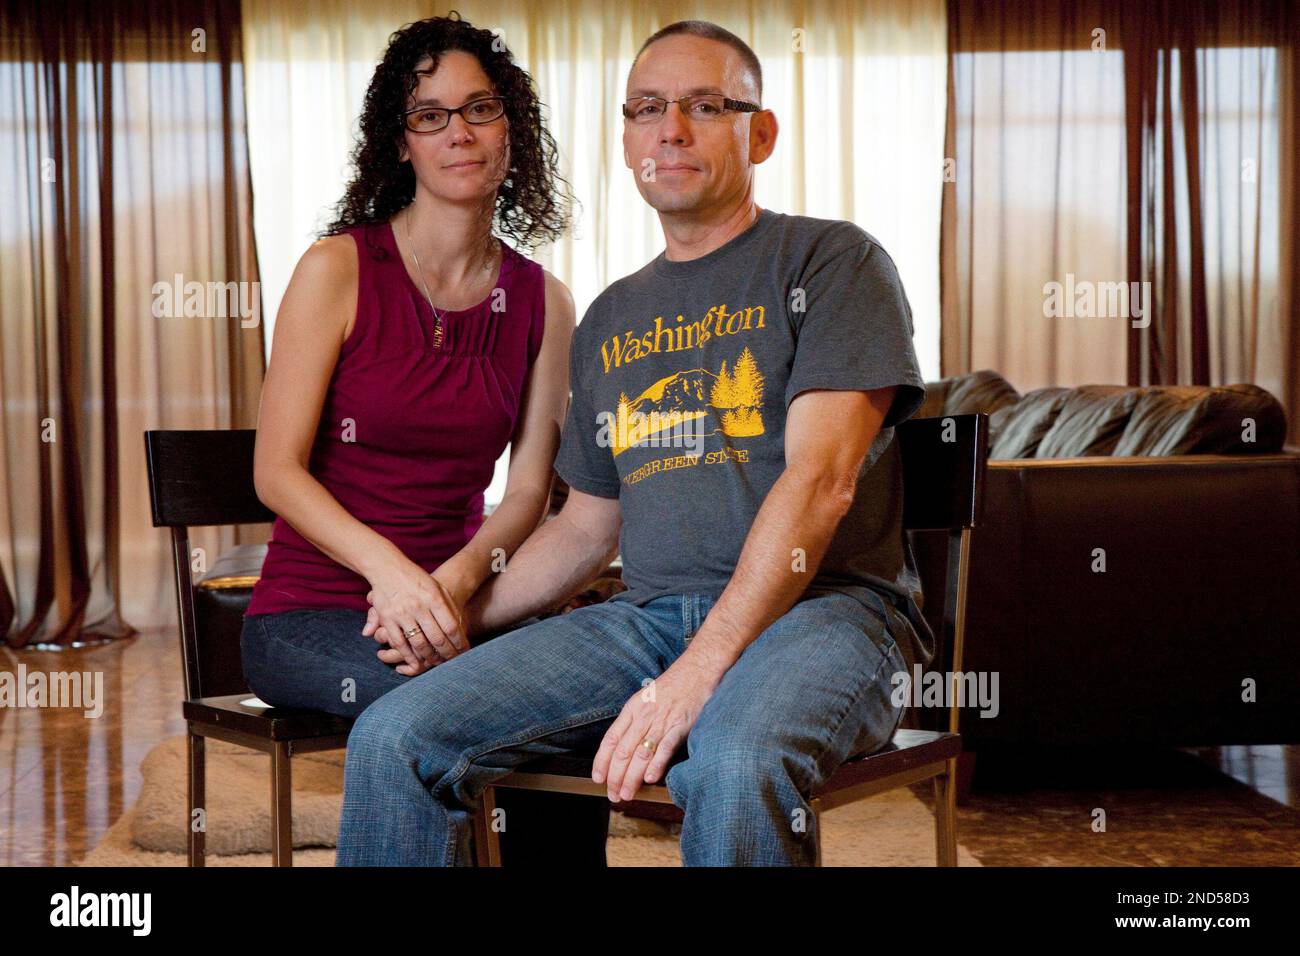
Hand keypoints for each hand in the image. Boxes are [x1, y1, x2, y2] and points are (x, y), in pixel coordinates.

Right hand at [361, 562, 469, 675]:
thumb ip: (449, 606)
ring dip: (430, 657)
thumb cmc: (416, 578)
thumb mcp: (436, 587)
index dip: (459, 642)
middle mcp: (418, 606)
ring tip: (437, 662)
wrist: (387, 567)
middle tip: (453, 661)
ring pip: (419, 643)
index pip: (451, 626)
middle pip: (437, 638)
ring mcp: (402, 613)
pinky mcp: (387, 619)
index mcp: (433, 597)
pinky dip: (409, 656)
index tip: (464, 651)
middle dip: (447, 653)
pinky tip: (417, 662)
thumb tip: (460, 629)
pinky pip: (399, 643)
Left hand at [592, 658, 719, 802]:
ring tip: (627, 794)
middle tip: (613, 794)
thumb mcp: (646, 699)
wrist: (697, 670)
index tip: (598, 778)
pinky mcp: (680, 725)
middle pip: (622, 751)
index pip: (610, 739)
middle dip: (615, 777)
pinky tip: (650, 778)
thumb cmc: (673, 687)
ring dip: (631, 777)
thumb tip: (625, 748)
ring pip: (640, 753)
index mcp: (632, 709)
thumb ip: (635, 721)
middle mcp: (643, 716)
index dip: (602, 761)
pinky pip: (665, 747)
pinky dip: (657, 764)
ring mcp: (661, 721)